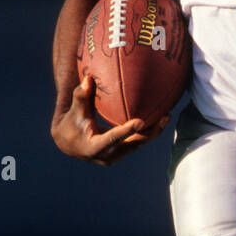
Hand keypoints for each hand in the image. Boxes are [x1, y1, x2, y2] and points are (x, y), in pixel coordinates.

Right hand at [51, 74, 168, 165]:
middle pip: (132, 145)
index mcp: (94, 147)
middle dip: (150, 132)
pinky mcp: (121, 153)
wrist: (69, 143)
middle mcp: (106, 156)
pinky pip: (137, 143)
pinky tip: (160, 119)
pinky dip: (148, 133)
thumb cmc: (71, 122)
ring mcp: (115, 157)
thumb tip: (88, 79)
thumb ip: (81, 96)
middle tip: (164, 117)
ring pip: (138, 145)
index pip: (112, 138)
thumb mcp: (74, 110)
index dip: (126, 131)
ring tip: (166, 116)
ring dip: (153, 132)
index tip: (140, 121)